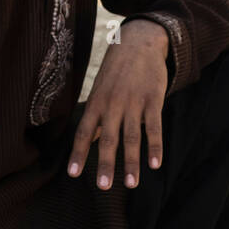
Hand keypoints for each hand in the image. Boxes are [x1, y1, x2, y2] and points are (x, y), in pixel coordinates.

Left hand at [68, 19, 168, 189]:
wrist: (140, 41)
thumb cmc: (117, 70)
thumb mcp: (101, 90)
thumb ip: (96, 117)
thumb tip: (89, 141)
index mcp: (97, 103)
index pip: (84, 132)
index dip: (79, 153)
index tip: (73, 174)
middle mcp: (113, 104)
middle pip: (108, 139)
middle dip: (106, 164)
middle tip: (103, 187)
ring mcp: (134, 102)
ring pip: (132, 137)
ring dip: (132, 162)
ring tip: (132, 184)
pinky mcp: (153, 99)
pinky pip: (154, 127)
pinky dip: (155, 147)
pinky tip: (155, 165)